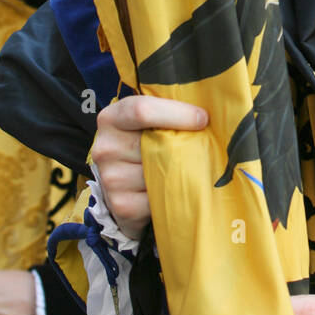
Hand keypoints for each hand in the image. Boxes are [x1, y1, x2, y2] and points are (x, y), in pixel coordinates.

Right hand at [93, 95, 207, 240]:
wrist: (122, 180)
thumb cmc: (144, 141)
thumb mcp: (150, 118)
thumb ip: (169, 109)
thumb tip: (209, 109)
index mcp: (112, 117)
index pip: (142, 111)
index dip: (178, 114)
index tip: (203, 119)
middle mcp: (105, 147)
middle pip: (157, 144)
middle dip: (184, 147)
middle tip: (199, 148)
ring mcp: (111, 178)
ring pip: (162, 174)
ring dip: (179, 172)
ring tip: (179, 169)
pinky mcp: (121, 205)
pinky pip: (159, 199)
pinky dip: (171, 195)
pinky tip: (168, 190)